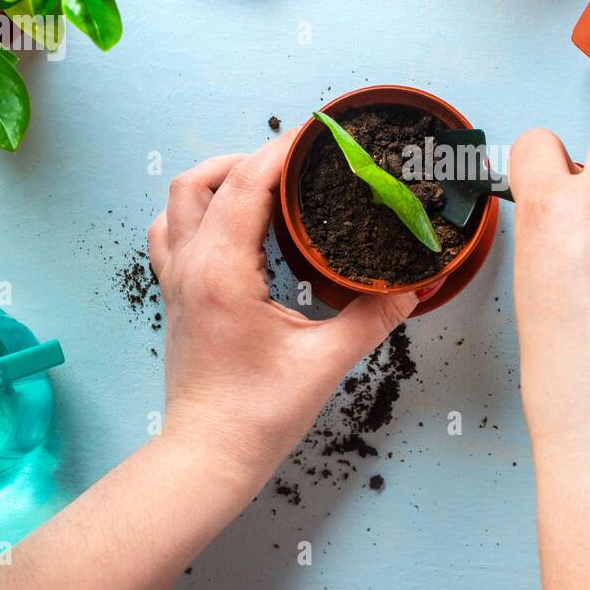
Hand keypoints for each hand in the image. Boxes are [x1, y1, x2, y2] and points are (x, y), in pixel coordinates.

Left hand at [147, 133, 421, 490]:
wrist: (209, 455)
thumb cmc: (259, 415)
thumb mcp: (326, 361)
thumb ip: (374, 315)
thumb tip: (417, 285)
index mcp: (223, 272)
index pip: (247, 184)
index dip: (283, 150)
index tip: (319, 134)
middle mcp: (191, 266)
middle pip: (207, 178)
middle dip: (254, 158)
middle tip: (302, 161)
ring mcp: (177, 279)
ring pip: (181, 198)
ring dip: (220, 177)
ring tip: (267, 182)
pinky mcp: (177, 294)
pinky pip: (172, 229)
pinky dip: (200, 208)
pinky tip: (235, 220)